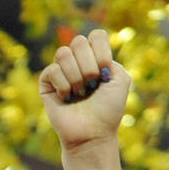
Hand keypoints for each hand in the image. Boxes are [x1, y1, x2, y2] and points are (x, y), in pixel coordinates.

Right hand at [39, 29, 130, 151]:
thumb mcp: (122, 80)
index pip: (95, 36)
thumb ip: (113, 60)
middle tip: (92, 86)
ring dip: (75, 76)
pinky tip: (66, 98)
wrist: (92, 133)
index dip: (101, 52)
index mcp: (96, 58)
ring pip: (63, 53)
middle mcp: (78, 62)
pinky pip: (52, 70)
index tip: (105, 74)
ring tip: (79, 94)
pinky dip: (63, 85)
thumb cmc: (108, 111)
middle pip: (78, 41)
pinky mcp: (46, 84)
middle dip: (89, 66)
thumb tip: (90, 54)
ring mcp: (61, 72)